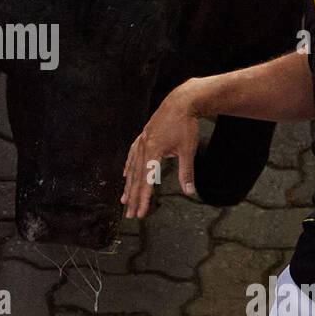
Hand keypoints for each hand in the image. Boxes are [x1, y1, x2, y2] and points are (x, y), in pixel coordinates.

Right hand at [120, 80, 201, 218]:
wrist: (181, 101)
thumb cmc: (185, 125)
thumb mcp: (188, 150)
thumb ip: (187, 172)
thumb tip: (190, 191)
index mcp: (153, 152)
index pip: (147, 182)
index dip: (143, 199)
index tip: (140, 213)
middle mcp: (143, 148)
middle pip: (136, 178)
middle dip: (133, 197)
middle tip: (129, 214)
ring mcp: (141, 142)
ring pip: (132, 168)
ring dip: (128, 186)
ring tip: (124, 199)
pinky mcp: (143, 137)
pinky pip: (132, 156)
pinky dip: (128, 167)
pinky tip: (124, 174)